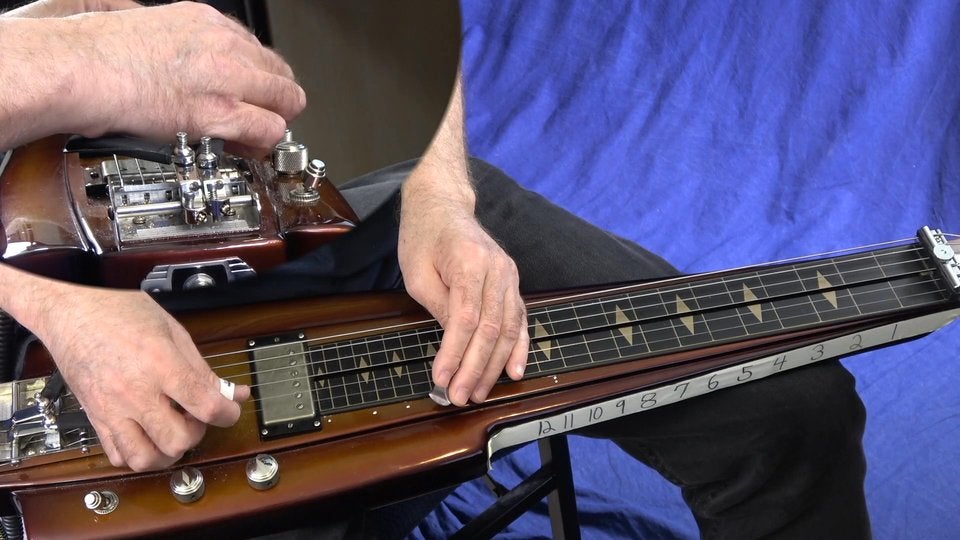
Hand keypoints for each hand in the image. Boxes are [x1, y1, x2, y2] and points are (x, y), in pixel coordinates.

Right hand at [1, 1, 304, 154]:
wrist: (79, 67)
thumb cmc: (96, 52)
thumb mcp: (150, 25)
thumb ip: (180, 41)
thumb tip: (182, 59)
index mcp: (206, 20)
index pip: (258, 51)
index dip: (258, 79)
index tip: (249, 95)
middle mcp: (224, 44)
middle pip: (281, 74)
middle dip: (274, 101)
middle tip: (257, 118)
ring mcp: (226, 77)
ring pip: (286, 102)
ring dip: (273, 123)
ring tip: (251, 137)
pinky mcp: (218, 111)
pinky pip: (269, 130)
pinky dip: (263, 143)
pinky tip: (245, 148)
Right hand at [35, 283, 249, 471]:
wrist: (71, 313)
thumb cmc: (119, 312)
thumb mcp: (172, 330)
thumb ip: (202, 368)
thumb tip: (231, 393)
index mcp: (160, 363)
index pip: (205, 406)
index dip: (228, 413)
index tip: (230, 410)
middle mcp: (134, 391)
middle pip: (178, 440)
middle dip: (196, 433)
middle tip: (195, 415)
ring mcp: (111, 409)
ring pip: (145, 459)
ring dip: (167, 452)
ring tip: (172, 429)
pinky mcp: (95, 418)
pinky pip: (118, 455)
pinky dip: (138, 454)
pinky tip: (148, 434)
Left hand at [398, 166, 528, 406]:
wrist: (442, 205)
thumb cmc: (423, 236)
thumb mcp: (417, 272)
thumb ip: (439, 306)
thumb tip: (455, 342)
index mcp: (468, 262)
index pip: (465, 319)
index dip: (454, 354)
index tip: (442, 380)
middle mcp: (496, 269)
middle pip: (490, 328)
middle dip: (475, 367)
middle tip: (460, 396)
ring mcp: (509, 275)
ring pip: (509, 328)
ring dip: (495, 365)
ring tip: (479, 392)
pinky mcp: (512, 282)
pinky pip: (520, 318)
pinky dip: (519, 347)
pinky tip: (515, 372)